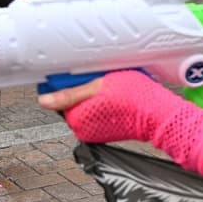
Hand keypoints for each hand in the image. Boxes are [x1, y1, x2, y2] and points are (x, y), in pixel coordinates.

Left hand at [37, 71, 202, 175]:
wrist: (159, 113)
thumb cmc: (134, 97)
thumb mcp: (98, 86)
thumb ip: (69, 94)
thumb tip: (43, 101)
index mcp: (76, 118)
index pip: (60, 95)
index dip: (67, 80)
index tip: (78, 71)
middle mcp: (83, 128)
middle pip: (73, 99)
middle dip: (82, 86)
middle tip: (99, 76)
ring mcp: (95, 130)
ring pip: (86, 103)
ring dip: (94, 93)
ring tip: (110, 85)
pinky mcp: (107, 130)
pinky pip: (98, 110)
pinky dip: (103, 101)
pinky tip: (115, 94)